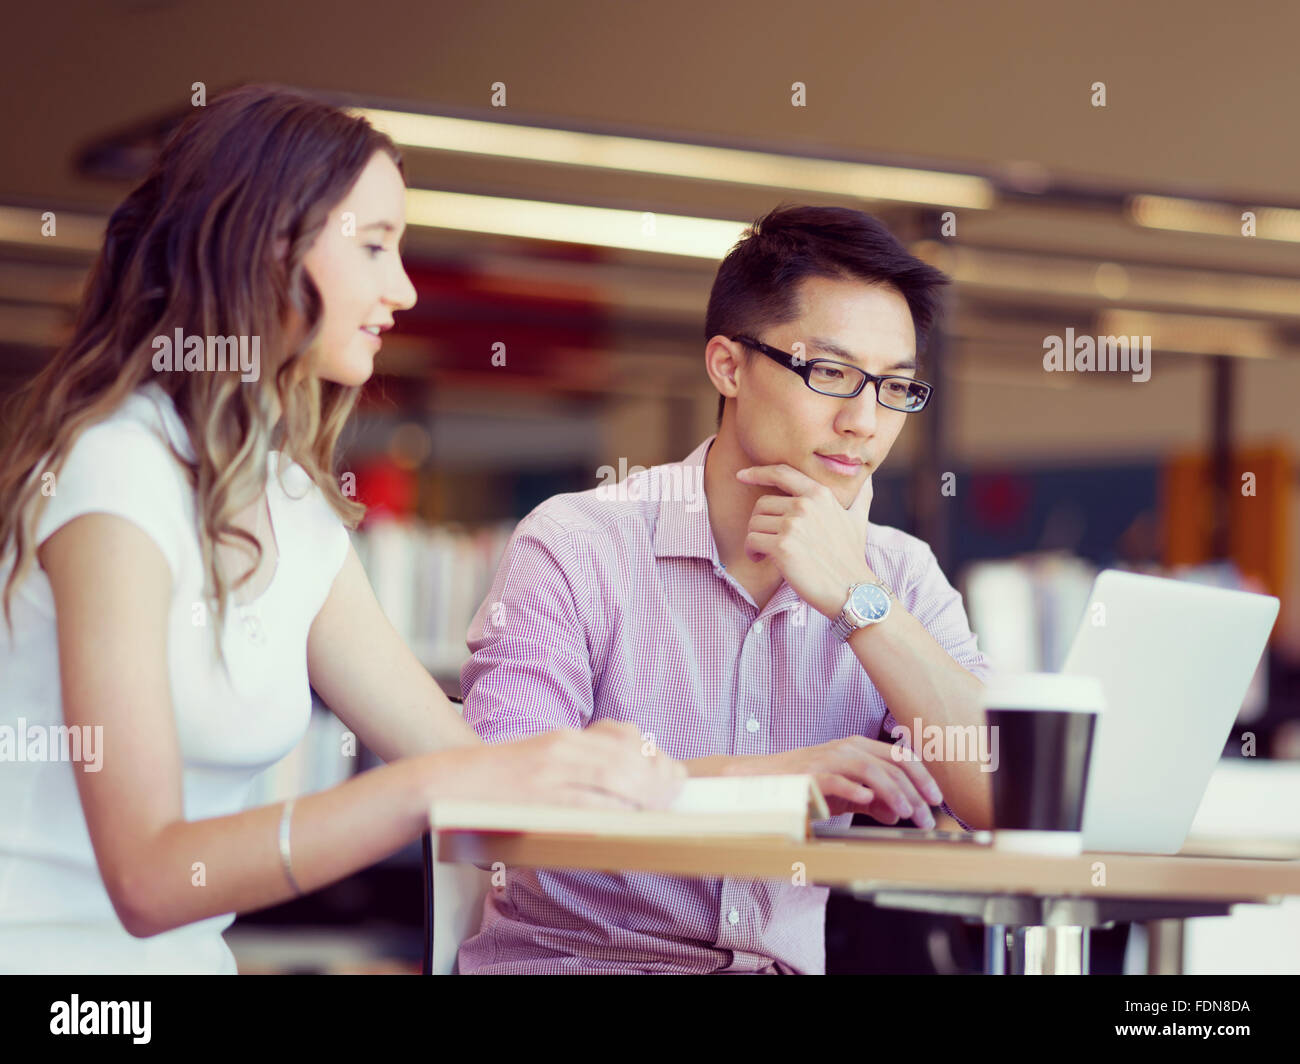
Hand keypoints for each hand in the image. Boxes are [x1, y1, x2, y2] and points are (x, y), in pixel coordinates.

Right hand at [433, 720, 686, 810]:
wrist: (447, 784)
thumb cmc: (497, 779)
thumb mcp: (541, 757)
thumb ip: (578, 763)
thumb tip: (622, 781)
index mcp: (562, 738)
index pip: (621, 739)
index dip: (653, 756)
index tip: (672, 771)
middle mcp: (560, 750)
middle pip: (624, 759)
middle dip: (657, 778)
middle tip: (676, 792)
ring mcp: (549, 775)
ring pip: (611, 779)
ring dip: (643, 795)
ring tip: (661, 809)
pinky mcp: (538, 800)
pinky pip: (585, 807)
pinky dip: (611, 815)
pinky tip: (628, 823)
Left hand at [736, 464, 874, 618]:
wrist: (852, 589)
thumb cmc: (851, 557)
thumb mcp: (858, 520)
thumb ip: (860, 496)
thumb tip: (868, 476)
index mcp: (820, 494)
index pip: (782, 472)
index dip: (758, 472)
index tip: (742, 475)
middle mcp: (806, 505)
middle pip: (762, 504)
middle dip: (760, 522)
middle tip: (767, 540)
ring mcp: (793, 525)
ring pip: (754, 523)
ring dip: (755, 539)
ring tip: (765, 552)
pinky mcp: (782, 547)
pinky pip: (752, 541)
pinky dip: (751, 551)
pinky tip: (761, 560)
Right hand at [755, 736, 941, 826]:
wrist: (763, 781)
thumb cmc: (806, 784)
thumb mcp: (846, 792)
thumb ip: (873, 800)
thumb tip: (898, 813)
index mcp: (859, 747)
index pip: (901, 757)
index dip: (923, 778)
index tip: (935, 801)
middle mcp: (847, 748)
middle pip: (892, 764)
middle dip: (914, 792)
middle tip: (925, 817)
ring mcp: (829, 758)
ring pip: (872, 770)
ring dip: (894, 793)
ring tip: (906, 813)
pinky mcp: (811, 774)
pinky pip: (838, 779)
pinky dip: (857, 789)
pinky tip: (869, 802)